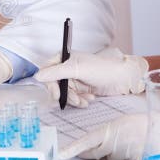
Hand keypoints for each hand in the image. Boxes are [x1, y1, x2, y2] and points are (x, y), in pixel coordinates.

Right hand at [34, 47, 148, 107]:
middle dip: (64, 94)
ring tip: (84, 101)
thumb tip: (37, 76)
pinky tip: (89, 100)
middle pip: (54, 85)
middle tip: (73, 100)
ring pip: (64, 93)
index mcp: (63, 58)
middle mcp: (66, 68)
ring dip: (73, 99)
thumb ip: (56, 72)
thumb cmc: (102, 68)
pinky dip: (80, 101)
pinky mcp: (81, 88)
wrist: (123, 78)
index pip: (47, 70)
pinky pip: (73, 97)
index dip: (49, 83)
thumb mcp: (77, 69)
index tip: (56, 93)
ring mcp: (73, 79)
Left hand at [59, 111, 159, 159]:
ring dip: (116, 152)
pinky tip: (137, 149)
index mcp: (110, 130)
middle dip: (96, 150)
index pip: (86, 141)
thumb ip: (107, 136)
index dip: (72, 149)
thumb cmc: (145, 124)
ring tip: (131, 142)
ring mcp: (125, 155)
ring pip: (111, 158)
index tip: (61, 155)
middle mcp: (115, 144)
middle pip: (95, 153)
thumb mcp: (122, 124)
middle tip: (110, 141)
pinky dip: (127, 157)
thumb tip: (93, 148)